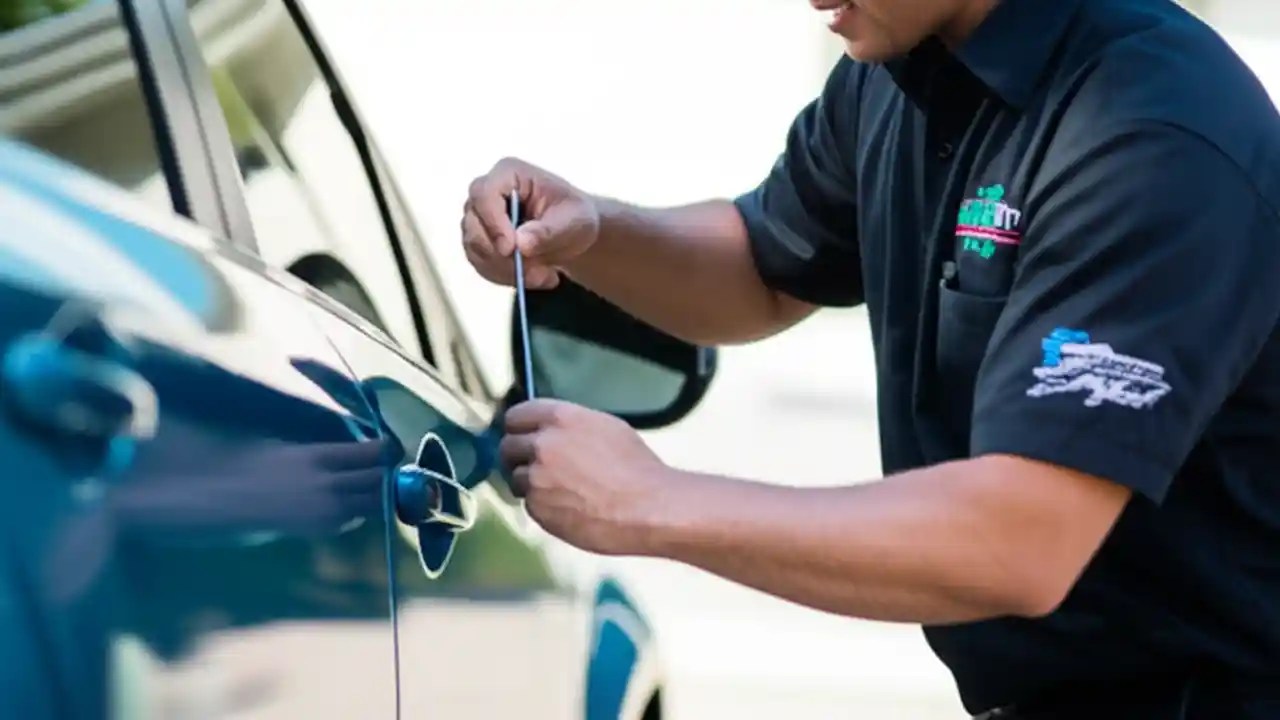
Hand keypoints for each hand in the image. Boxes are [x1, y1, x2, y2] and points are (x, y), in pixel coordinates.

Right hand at [462, 157, 600, 289]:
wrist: (571, 232)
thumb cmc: (574, 216)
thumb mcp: (574, 221)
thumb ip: (548, 231)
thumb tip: (521, 244)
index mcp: (508, 173)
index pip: (484, 193)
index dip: (493, 222)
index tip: (511, 249)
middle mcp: (485, 193)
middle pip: (474, 226)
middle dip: (504, 257)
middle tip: (537, 274)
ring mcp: (477, 219)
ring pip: (476, 250)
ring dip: (509, 271)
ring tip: (545, 275)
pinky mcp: (478, 243)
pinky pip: (481, 265)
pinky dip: (506, 277)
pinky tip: (534, 276)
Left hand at [498, 399, 672, 554]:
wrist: (647, 508)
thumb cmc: (636, 468)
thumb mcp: (605, 428)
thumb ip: (570, 426)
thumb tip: (551, 431)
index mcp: (560, 418)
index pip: (516, 415)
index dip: (518, 428)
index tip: (521, 436)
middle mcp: (542, 444)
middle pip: (507, 446)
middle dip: (517, 456)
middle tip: (532, 466)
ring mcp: (536, 477)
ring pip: (516, 477)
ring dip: (530, 484)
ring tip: (558, 491)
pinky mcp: (537, 507)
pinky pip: (529, 504)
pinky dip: (543, 506)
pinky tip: (567, 507)